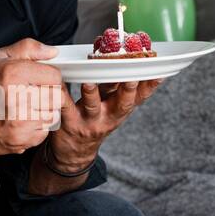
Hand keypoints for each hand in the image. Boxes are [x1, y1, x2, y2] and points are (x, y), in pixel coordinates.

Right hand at [0, 38, 65, 155]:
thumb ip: (28, 49)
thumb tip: (52, 52)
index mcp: (12, 74)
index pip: (55, 76)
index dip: (49, 76)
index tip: (41, 79)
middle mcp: (16, 99)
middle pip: (57, 97)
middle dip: (48, 94)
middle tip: (33, 94)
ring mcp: (19, 122)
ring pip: (52, 115)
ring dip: (43, 111)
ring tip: (25, 107)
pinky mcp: (20, 139)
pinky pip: (44, 131)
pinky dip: (36, 127)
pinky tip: (22, 121)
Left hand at [48, 77, 163, 168]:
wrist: (74, 154)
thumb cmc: (96, 122)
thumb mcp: (115, 108)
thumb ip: (123, 88)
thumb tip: (136, 62)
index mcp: (121, 109)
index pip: (140, 97)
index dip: (150, 87)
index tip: (159, 73)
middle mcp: (108, 116)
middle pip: (122, 103)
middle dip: (128, 90)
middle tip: (131, 77)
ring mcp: (89, 120)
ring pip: (92, 105)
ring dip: (92, 93)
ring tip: (90, 81)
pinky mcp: (68, 122)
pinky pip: (63, 106)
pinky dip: (59, 95)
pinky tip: (56, 83)